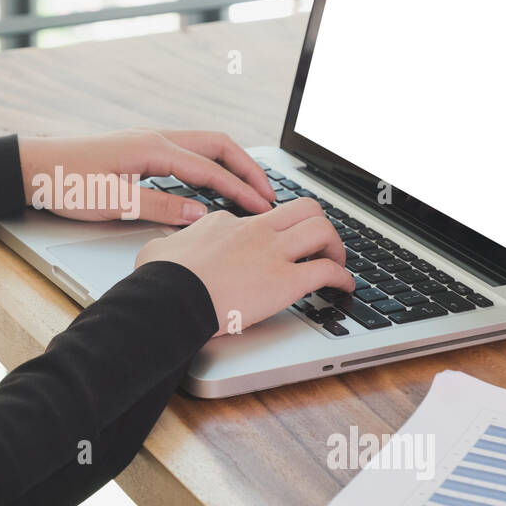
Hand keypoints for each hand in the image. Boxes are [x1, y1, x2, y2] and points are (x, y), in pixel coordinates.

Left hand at [18, 129, 274, 224]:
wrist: (34, 167)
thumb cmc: (65, 182)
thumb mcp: (113, 201)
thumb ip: (159, 207)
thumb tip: (200, 214)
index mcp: (153, 148)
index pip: (210, 169)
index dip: (241, 189)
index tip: (264, 207)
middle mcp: (156, 138)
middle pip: (218, 146)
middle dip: (248, 169)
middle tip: (270, 193)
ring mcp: (149, 142)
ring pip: (205, 147)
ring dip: (231, 166)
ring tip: (251, 189)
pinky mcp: (141, 151)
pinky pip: (188, 154)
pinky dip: (210, 167)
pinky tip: (213, 185)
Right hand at [135, 199, 351, 335]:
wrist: (170, 297)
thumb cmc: (161, 279)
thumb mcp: (161, 248)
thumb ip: (174, 243)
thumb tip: (167, 247)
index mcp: (227, 223)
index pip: (260, 217)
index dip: (273, 232)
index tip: (275, 245)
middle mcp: (255, 231)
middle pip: (304, 208)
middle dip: (318, 224)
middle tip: (320, 244)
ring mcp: (272, 253)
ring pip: (322, 230)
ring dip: (335, 246)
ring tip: (336, 261)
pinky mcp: (286, 281)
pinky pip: (327, 270)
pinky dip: (342, 277)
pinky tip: (344, 286)